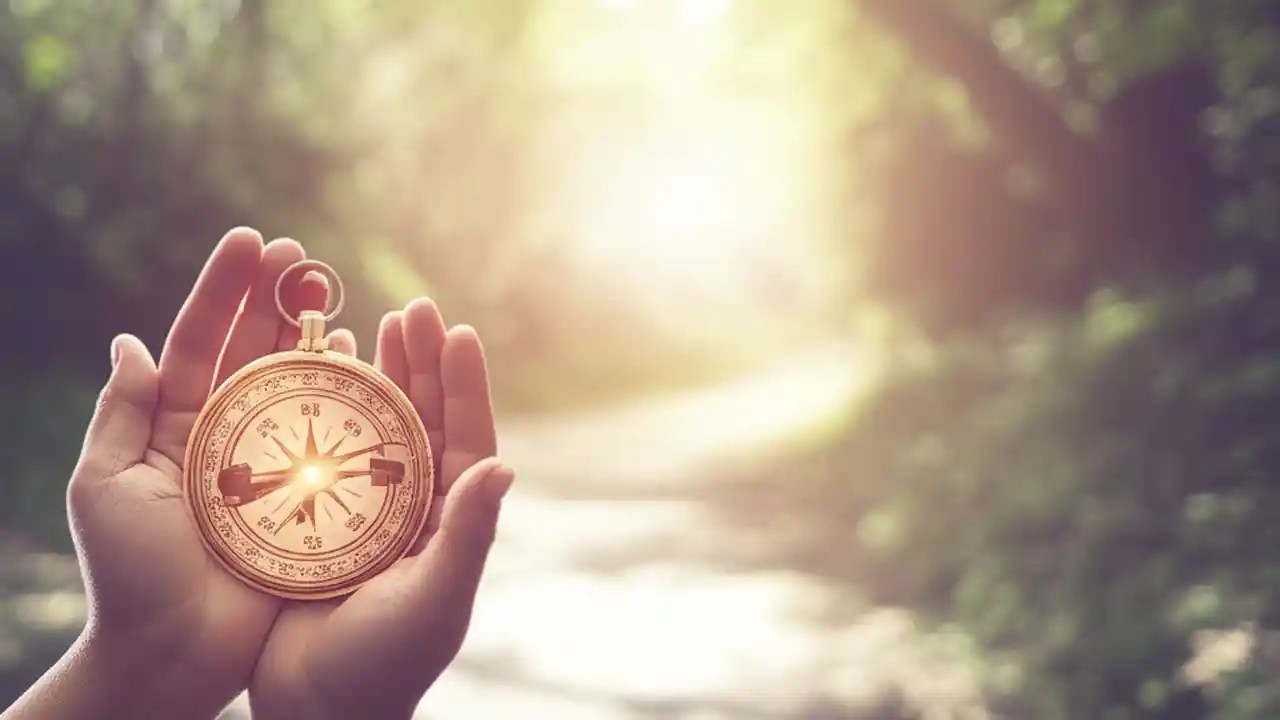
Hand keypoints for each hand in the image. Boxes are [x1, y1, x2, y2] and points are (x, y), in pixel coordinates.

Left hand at [5, 228, 330, 717]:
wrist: (173, 655)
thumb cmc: (130, 576)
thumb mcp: (105, 486)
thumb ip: (121, 414)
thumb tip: (127, 340)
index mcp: (173, 427)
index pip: (197, 341)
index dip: (223, 289)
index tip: (251, 239)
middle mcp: (223, 436)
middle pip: (252, 351)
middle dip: (276, 298)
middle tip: (302, 252)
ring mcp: (267, 465)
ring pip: (296, 387)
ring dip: (315, 339)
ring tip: (337, 298)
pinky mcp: (305, 496)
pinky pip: (330, 436)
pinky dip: (346, 397)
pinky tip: (361, 364)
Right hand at [248, 300, 512, 719]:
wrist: (316, 713)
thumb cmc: (382, 666)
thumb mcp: (433, 600)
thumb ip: (467, 535)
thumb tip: (503, 466)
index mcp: (448, 524)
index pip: (466, 441)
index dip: (464, 386)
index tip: (457, 331)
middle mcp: (413, 512)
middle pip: (424, 422)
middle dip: (421, 366)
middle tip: (412, 309)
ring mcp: (366, 515)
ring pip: (379, 431)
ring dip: (380, 379)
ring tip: (374, 326)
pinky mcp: (318, 523)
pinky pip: (328, 454)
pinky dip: (328, 413)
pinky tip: (319, 378)